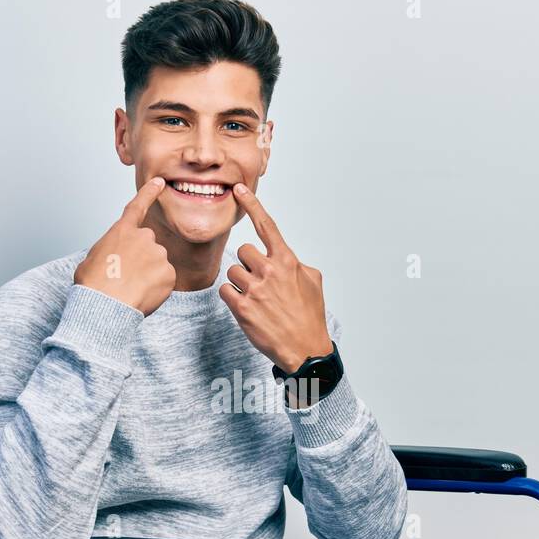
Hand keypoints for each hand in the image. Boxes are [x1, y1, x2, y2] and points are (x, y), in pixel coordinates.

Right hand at [73, 177, 176, 315]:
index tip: (160, 182)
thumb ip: (112, 249)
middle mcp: (144, 237)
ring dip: (148, 275)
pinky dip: (156, 289)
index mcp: (122, 231)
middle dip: (142, 259)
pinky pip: (165, 281)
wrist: (105, 305)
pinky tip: (142, 295)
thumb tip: (118, 257)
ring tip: (131, 288)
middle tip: (126, 277)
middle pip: (148, 246)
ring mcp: (159, 254)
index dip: (149, 193)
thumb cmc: (93, 285)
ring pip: (157, 264)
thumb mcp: (93, 258)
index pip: (138, 206)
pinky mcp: (169, 273)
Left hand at [219, 183, 331, 373]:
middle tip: (260, 283)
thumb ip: (295, 263)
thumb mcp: (313, 281)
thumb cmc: (309, 316)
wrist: (305, 349)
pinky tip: (248, 309)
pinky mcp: (242, 308)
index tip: (238, 190)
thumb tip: (284, 257)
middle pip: (243, 251)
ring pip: (232, 272)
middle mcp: (270, 271)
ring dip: (241, 283)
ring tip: (257, 300)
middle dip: (248, 264)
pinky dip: (233, 298)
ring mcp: (255, 289)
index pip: (266, 226)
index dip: (252, 204)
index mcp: (288, 261)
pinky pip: (225, 291)